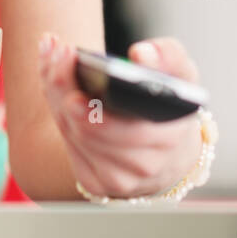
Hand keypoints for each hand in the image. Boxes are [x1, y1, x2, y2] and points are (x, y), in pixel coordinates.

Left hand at [38, 34, 205, 199]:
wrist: (170, 153)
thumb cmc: (171, 106)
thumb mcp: (183, 76)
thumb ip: (169, 56)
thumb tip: (141, 55)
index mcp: (172, 137)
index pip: (130, 129)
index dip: (96, 109)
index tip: (75, 80)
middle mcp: (146, 165)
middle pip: (89, 129)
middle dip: (66, 88)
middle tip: (58, 54)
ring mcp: (119, 180)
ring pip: (74, 134)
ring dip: (56, 94)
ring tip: (53, 57)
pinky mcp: (96, 183)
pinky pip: (68, 146)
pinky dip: (57, 112)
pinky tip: (55, 85)